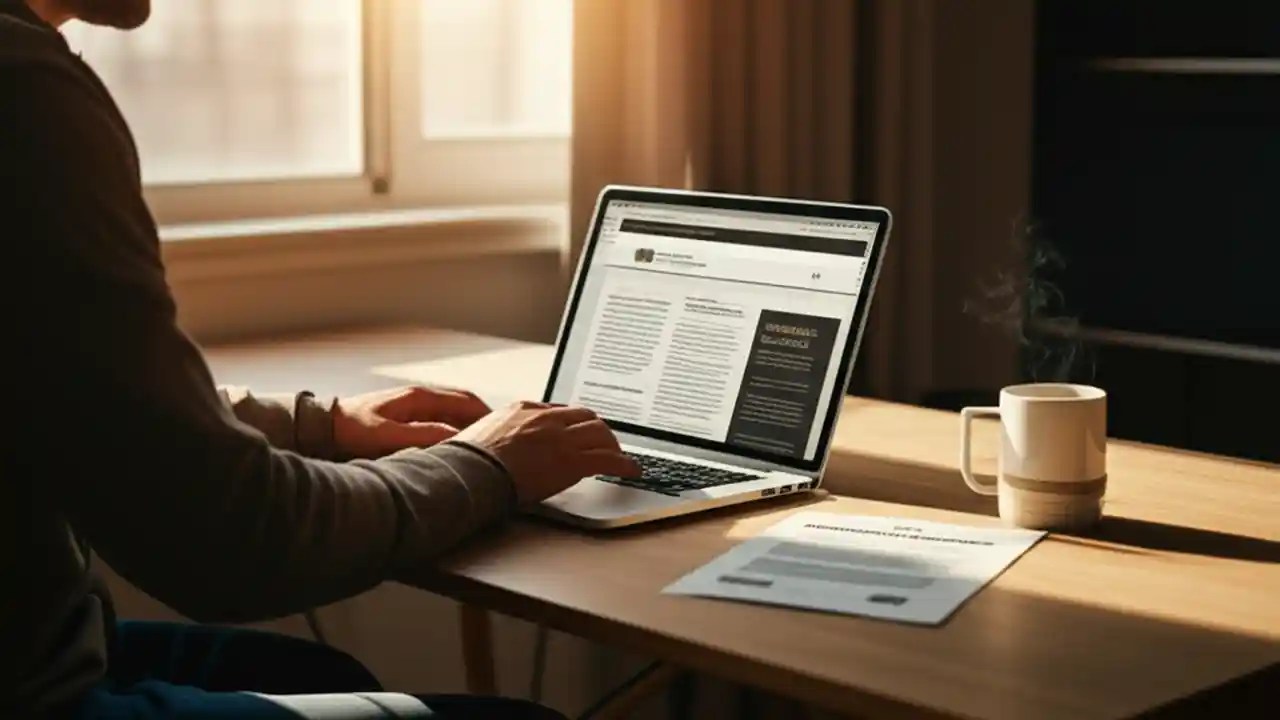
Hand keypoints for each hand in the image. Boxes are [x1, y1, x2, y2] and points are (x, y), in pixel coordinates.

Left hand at [333, 386, 490, 458]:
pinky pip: (440, 420)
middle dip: (484, 420)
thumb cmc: (353, 430)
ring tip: (482, 445)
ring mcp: (414, 405)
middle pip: (463, 404)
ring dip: (469, 425)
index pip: (467, 401)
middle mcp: (420, 397)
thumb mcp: (389, 436)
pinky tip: (456, 446)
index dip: (489, 415)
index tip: (504, 430)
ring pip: (453, 413)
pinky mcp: (406, 416)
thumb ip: (424, 435)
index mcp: (421, 397)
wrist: (324, 427)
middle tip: (500, 439)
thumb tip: (458, 438)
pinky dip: (454, 429)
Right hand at [453, 401, 640, 505]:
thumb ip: (496, 432)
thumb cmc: (468, 459)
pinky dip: (624, 464)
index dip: (572, 422)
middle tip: (603, 440)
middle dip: (597, 428)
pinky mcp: (571, 461)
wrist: (470, 472)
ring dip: (612, 444)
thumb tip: (490, 441)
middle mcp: (546, 418)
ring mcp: (561, 438)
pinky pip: (607, 459)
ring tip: (619, 454)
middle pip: (585, 416)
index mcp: (524, 409)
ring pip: (600, 433)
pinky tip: (632, 470)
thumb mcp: (479, 433)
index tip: (576, 430)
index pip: (558, 410)